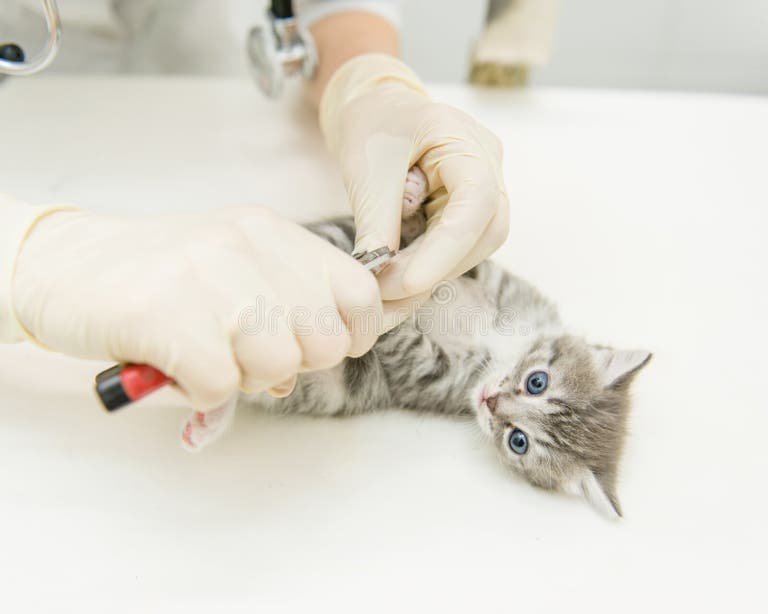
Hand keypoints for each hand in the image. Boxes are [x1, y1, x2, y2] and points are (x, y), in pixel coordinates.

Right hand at [11, 206, 382, 409]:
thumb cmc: (161, 278)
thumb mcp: (234, 272)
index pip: (360, 291)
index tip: (319, 348)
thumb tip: (302, 369)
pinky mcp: (166, 315)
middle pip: (326, 340)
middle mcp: (248, 246)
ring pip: (278, 365)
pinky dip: (198, 392)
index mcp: (274, 232)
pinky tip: (175, 366)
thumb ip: (283, 310)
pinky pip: (219, 387)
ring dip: (242, 378)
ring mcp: (207, 276)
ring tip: (204, 354)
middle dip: (294, 363)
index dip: (353, 334)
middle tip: (247, 353)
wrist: (64, 265)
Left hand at [320, 54, 509, 300]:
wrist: (374, 107)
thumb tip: (377, 280)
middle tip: (389, 290)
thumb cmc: (370, 125)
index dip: (447, 249)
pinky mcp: (468, 207)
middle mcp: (487, 164)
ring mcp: (484, 186)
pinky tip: (399, 275)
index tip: (409, 282)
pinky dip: (430, 264)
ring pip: (476, 244)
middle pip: (486, 231)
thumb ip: (376, 225)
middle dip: (439, 267)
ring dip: (434, 271)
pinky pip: (459, 244)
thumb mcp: (365, 172)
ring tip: (388, 284)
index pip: (476, 201)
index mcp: (463, 139)